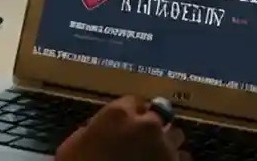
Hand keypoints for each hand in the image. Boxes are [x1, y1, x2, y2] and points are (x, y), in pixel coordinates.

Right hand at [56, 96, 190, 160]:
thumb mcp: (72, 146)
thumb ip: (91, 130)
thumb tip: (100, 130)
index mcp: (118, 115)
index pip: (133, 101)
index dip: (130, 114)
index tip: (126, 125)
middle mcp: (146, 125)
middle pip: (159, 116)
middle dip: (152, 126)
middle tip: (141, 140)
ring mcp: (165, 147)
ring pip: (176, 135)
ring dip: (166, 142)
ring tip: (155, 154)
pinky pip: (183, 158)